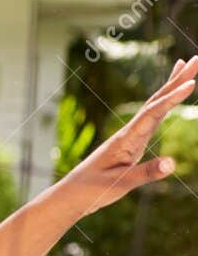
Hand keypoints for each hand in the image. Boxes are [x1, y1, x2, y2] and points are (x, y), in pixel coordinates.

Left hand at [60, 56, 197, 213]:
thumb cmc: (90, 191)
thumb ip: (146, 173)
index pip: (152, 113)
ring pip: (153, 107)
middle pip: (155, 101)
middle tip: (195, 59)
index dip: (172, 98)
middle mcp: (128, 133)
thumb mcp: (120, 184)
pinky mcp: (130, 145)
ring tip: (184, 67)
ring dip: (170, 88)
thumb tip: (172, 163)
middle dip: (175, 81)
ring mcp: (130, 138)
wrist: (70, 196)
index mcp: (125, 140)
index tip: (191, 82)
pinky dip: (162, 106)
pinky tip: (166, 102)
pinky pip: (150, 119)